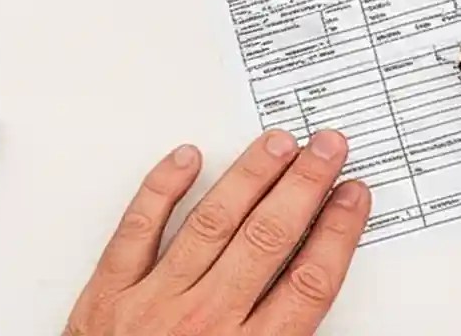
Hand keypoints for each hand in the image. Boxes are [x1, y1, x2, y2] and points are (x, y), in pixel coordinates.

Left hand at [64, 130, 370, 335]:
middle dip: (304, 184)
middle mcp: (205, 323)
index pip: (309, 280)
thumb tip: (314, 293)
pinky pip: (137, 230)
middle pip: (269, 237)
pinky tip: (188, 159)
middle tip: (327, 147)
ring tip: (276, 143)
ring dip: (251, 175)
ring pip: (213, 222)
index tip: (352, 197)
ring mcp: (154, 303)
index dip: (337, 231)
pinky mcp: (108, 294)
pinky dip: (162, 189)